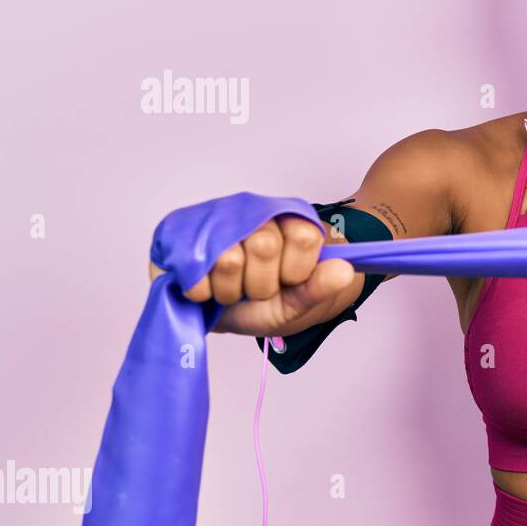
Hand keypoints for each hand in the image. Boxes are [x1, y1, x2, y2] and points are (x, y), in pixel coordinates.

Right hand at [147, 215, 355, 334]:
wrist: (233, 312)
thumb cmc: (272, 302)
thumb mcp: (301, 301)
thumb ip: (321, 286)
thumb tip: (345, 270)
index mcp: (289, 221)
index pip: (302, 237)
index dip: (295, 271)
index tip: (290, 281)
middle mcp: (253, 213)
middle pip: (264, 245)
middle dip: (262, 284)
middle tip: (257, 290)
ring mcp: (216, 220)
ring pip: (228, 259)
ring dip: (231, 290)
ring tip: (233, 290)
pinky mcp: (181, 235)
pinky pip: (194, 273)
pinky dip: (202, 292)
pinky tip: (208, 289)